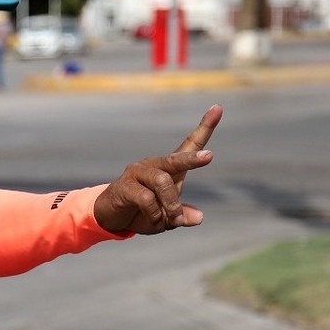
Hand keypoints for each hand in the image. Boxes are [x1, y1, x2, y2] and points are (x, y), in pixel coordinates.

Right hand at [94, 104, 222, 234]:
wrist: (111, 217)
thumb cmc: (142, 212)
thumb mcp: (167, 218)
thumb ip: (182, 216)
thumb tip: (198, 218)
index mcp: (169, 169)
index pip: (189, 144)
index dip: (205, 127)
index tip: (218, 108)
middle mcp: (154, 165)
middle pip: (176, 159)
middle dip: (193, 159)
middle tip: (209, 157)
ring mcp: (138, 173)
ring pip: (163, 182)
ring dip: (171, 205)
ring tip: (171, 220)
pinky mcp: (124, 185)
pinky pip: (146, 199)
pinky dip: (155, 214)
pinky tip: (153, 221)